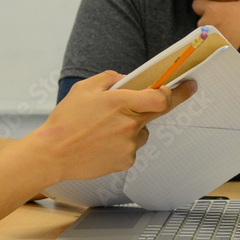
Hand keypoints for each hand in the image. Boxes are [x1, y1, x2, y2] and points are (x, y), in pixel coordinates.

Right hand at [35, 71, 196, 182]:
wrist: (53, 154)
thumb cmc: (66, 121)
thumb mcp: (84, 88)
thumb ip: (110, 78)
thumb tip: (127, 80)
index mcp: (121, 103)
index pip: (160, 97)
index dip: (175, 92)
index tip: (186, 85)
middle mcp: (129, 124)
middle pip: (158, 112)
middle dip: (166, 101)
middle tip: (182, 91)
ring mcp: (129, 145)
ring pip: (141, 131)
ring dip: (132, 127)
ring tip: (104, 129)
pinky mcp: (125, 161)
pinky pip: (132, 147)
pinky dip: (122, 143)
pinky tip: (102, 142)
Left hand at [192, 0, 239, 47]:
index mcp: (211, 8)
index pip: (196, 3)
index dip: (204, 4)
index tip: (214, 6)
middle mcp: (205, 22)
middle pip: (201, 17)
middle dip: (209, 18)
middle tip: (223, 19)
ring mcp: (206, 36)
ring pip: (203, 30)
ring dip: (211, 30)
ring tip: (226, 30)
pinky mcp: (209, 47)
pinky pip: (206, 42)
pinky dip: (213, 41)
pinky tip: (225, 40)